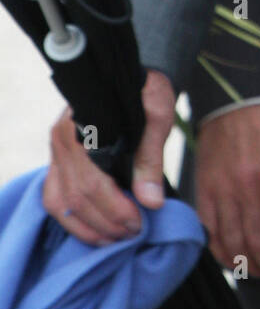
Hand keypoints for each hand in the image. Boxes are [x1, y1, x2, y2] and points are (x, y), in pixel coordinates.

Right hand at [42, 68, 176, 244]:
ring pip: (59, 203)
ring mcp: (55, 150)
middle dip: (106, 224)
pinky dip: (72, 219)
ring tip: (115, 239)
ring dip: (87, 228)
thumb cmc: (145, 91)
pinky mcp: (57, 158)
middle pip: (76, 198)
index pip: (93, 183)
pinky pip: (54, 197)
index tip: (139, 223)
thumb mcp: (156, 116)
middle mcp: (63, 141)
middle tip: (133, 235)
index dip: (116, 210)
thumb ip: (151, 159)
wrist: (127, 69)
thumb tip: (152, 202)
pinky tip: (94, 229)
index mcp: (85, 129)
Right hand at [194, 102, 259, 296]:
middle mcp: (249, 184)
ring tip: (258, 270)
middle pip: (256, 244)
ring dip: (246, 264)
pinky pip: (210, 230)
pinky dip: (220, 251)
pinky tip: (232, 257)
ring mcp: (224, 185)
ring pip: (233, 241)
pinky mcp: (205, 184)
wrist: (240, 90)